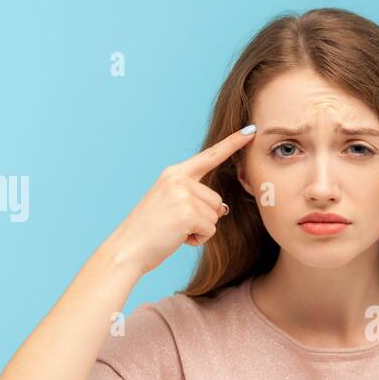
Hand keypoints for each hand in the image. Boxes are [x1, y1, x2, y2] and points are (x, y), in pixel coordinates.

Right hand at [101, 125, 255, 276]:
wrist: (127, 249)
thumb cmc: (149, 232)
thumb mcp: (170, 205)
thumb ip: (194, 199)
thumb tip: (223, 208)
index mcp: (174, 174)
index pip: (209, 156)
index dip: (232, 144)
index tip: (251, 130)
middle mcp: (178, 179)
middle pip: (217, 200)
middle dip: (203, 218)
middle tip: (175, 225)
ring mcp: (182, 194)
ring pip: (215, 216)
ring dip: (200, 229)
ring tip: (174, 230)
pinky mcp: (187, 212)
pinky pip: (211, 229)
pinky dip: (198, 239)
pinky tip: (177, 237)